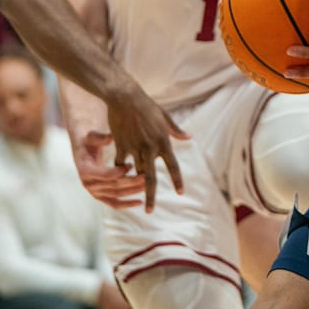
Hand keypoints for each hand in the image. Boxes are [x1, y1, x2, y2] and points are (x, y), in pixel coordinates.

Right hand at [74, 130, 147, 208]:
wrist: (85, 151)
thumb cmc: (90, 141)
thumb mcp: (92, 137)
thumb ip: (100, 138)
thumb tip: (110, 137)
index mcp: (85, 170)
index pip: (102, 175)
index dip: (117, 172)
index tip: (131, 165)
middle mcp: (88, 184)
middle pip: (113, 185)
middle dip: (130, 181)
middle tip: (145, 175)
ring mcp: (94, 192)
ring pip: (116, 194)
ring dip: (133, 191)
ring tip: (147, 185)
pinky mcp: (101, 197)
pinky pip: (114, 203)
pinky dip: (127, 204)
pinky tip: (139, 202)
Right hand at [106, 87, 189, 211]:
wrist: (125, 97)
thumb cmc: (147, 106)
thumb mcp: (165, 117)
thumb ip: (176, 130)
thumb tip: (189, 137)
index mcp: (163, 141)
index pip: (173, 166)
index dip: (177, 181)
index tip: (181, 193)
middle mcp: (150, 148)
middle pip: (150, 178)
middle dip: (150, 196)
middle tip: (150, 211)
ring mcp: (134, 148)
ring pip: (135, 172)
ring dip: (136, 181)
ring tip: (135, 190)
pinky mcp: (120, 145)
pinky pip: (120, 163)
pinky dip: (121, 169)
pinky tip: (119, 174)